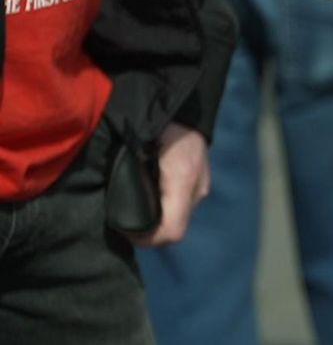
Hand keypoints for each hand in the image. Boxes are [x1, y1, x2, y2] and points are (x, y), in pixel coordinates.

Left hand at [127, 124, 209, 246]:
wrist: (181, 103)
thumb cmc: (153, 123)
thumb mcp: (134, 148)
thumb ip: (129, 180)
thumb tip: (118, 213)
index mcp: (181, 178)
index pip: (172, 232)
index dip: (147, 240)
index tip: (124, 231)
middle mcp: (197, 187)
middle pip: (175, 227)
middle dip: (149, 231)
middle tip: (124, 221)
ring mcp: (201, 185)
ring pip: (178, 217)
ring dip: (157, 218)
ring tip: (135, 206)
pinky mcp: (201, 182)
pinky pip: (182, 205)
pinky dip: (165, 207)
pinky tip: (150, 195)